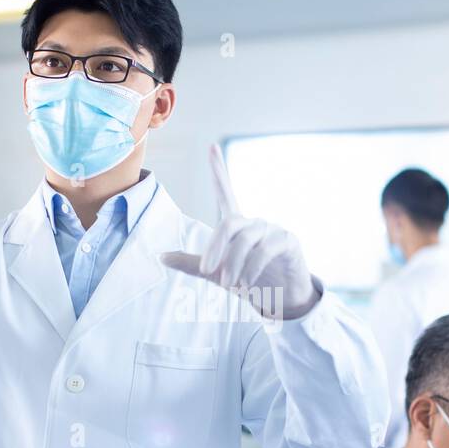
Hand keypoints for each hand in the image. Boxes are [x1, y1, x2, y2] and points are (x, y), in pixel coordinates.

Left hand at [160, 145, 319, 319]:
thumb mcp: (217, 274)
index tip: (211, 147)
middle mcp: (254, 223)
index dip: (218, 170)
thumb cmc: (250, 282)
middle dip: (215, 247)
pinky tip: (248, 281)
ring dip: (234, 264)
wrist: (284, 300)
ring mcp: (272, 229)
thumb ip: (192, 264)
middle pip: (228, 224)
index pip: (226, 192)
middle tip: (207, 271)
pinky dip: (253, 267)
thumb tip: (161, 256)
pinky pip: (265, 249)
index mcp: (236, 226)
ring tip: (231, 285)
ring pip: (245, 240)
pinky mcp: (288, 241)